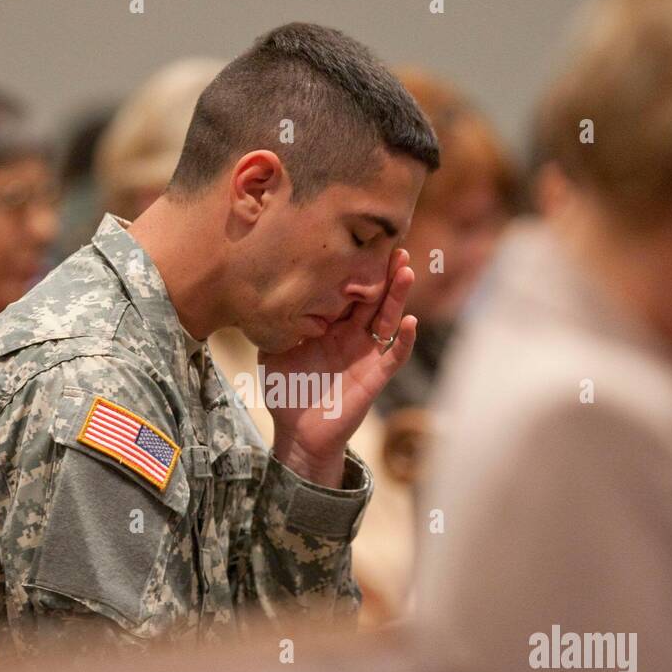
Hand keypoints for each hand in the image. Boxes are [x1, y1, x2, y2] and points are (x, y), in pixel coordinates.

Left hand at [260, 246, 416, 486]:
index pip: (346, 289)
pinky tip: (410, 322)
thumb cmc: (287, 393)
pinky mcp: (374, 376)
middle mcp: (351, 334)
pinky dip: (403, 340)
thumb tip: (261, 293)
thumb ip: (275, 324)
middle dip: (384, 271)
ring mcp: (365, 354)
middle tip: (395, 242)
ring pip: (387, 318)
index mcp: (329, 325)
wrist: (297, 432)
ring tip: (407, 269)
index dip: (355, 267)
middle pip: (373, 296)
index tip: (359, 239)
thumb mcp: (272, 352)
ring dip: (398, 295)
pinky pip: (393, 355)